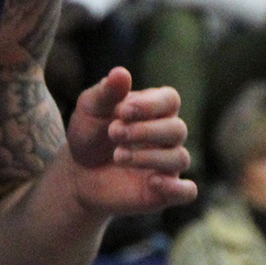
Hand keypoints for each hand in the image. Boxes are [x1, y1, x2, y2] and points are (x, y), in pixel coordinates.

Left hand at [63, 67, 196, 213]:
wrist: (78, 173)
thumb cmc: (89, 133)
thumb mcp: (91, 109)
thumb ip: (107, 93)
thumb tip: (121, 73)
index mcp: (155, 109)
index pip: (170, 100)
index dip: (151, 105)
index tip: (122, 110)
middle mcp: (168, 135)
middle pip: (177, 129)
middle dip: (145, 131)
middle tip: (113, 133)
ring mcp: (168, 164)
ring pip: (180, 158)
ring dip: (149, 157)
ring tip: (118, 156)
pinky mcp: (164, 191)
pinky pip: (187, 191)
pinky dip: (176, 188)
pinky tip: (152, 182)